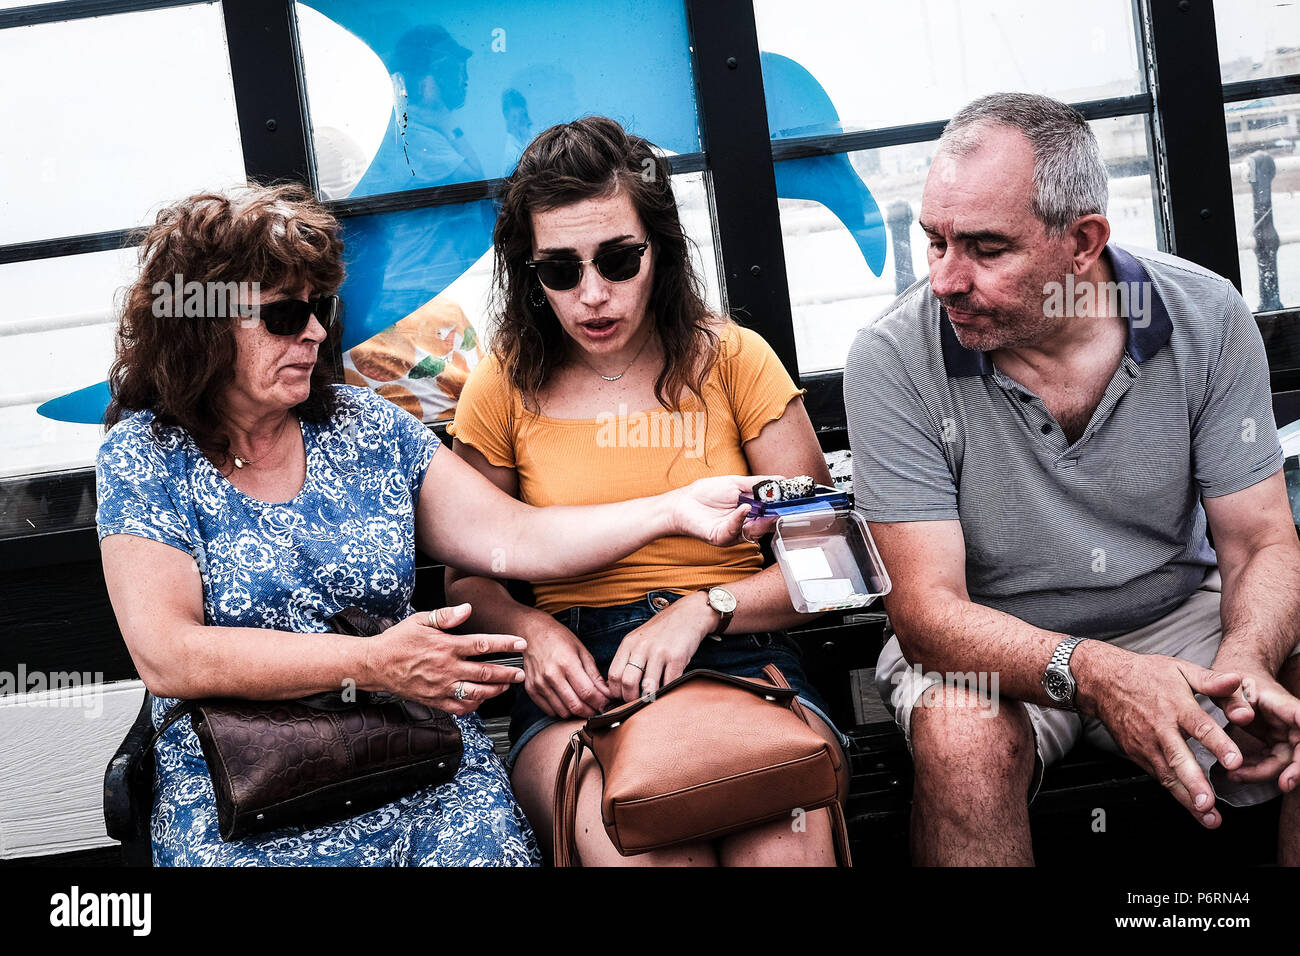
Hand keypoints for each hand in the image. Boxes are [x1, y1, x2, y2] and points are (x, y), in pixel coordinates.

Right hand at [366, 603, 526, 714]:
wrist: (376, 665)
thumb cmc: (398, 641)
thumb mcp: (419, 621)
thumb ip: (445, 616)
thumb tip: (466, 609)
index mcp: (446, 647)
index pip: (483, 645)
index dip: (505, 644)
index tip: (521, 644)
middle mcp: (446, 669)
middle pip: (484, 673)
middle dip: (507, 673)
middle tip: (521, 673)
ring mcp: (441, 687)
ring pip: (476, 693)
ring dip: (495, 690)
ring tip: (506, 686)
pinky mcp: (435, 700)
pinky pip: (460, 707)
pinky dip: (474, 705)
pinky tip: (482, 699)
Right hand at [520, 615, 611, 718]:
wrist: (533, 632)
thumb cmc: (558, 638)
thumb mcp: (582, 651)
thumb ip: (594, 674)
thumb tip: (606, 693)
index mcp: (567, 663)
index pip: (587, 692)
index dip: (600, 702)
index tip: (607, 704)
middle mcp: (551, 675)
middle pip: (575, 706)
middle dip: (591, 711)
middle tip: (598, 709)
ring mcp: (539, 684)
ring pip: (563, 712)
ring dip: (576, 713)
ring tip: (584, 705)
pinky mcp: (531, 689)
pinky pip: (550, 711)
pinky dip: (562, 711)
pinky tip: (568, 702)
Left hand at [607, 593, 713, 700]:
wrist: (687, 614)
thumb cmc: (661, 631)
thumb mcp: (638, 639)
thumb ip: (628, 658)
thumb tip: (620, 686)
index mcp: (628, 644)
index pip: (613, 675)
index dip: (616, 692)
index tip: (623, 698)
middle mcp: (641, 647)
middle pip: (627, 683)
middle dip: (630, 699)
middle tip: (637, 703)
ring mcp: (659, 652)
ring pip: (647, 687)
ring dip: (649, 699)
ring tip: (651, 699)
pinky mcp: (677, 657)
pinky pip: (669, 683)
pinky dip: (667, 692)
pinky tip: (667, 690)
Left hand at [667, 475, 776, 547]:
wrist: (682, 503)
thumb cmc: (706, 493)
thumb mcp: (736, 483)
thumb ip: (758, 483)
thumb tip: (780, 479)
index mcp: (749, 512)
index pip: (770, 512)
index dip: (781, 508)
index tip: (792, 500)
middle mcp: (744, 525)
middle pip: (766, 525)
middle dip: (776, 516)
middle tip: (785, 507)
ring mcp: (734, 533)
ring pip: (754, 531)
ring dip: (762, 520)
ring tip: (768, 509)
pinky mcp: (722, 537)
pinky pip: (736, 530)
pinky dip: (741, 518)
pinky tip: (745, 508)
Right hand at [1079, 644, 1244, 827]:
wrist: (1104, 681)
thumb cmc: (1145, 675)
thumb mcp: (1179, 669)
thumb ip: (1210, 679)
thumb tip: (1236, 680)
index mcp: (1176, 705)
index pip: (1199, 726)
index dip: (1217, 744)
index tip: (1233, 760)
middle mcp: (1161, 728)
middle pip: (1178, 758)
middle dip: (1193, 782)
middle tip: (1207, 802)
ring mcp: (1147, 744)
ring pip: (1167, 775)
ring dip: (1186, 798)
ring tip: (1206, 816)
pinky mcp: (1138, 755)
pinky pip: (1159, 777)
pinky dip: (1175, 794)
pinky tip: (1192, 807)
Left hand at [1217, 664, 1299, 791]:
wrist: (1231, 677)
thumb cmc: (1234, 678)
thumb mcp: (1229, 687)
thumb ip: (1234, 701)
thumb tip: (1243, 717)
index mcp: (1287, 707)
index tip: (1296, 771)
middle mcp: (1292, 722)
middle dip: (1294, 771)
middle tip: (1282, 785)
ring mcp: (1285, 733)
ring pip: (1285, 761)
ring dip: (1263, 772)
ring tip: (1235, 775)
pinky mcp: (1275, 741)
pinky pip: (1272, 761)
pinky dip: (1255, 769)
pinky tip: (1236, 771)